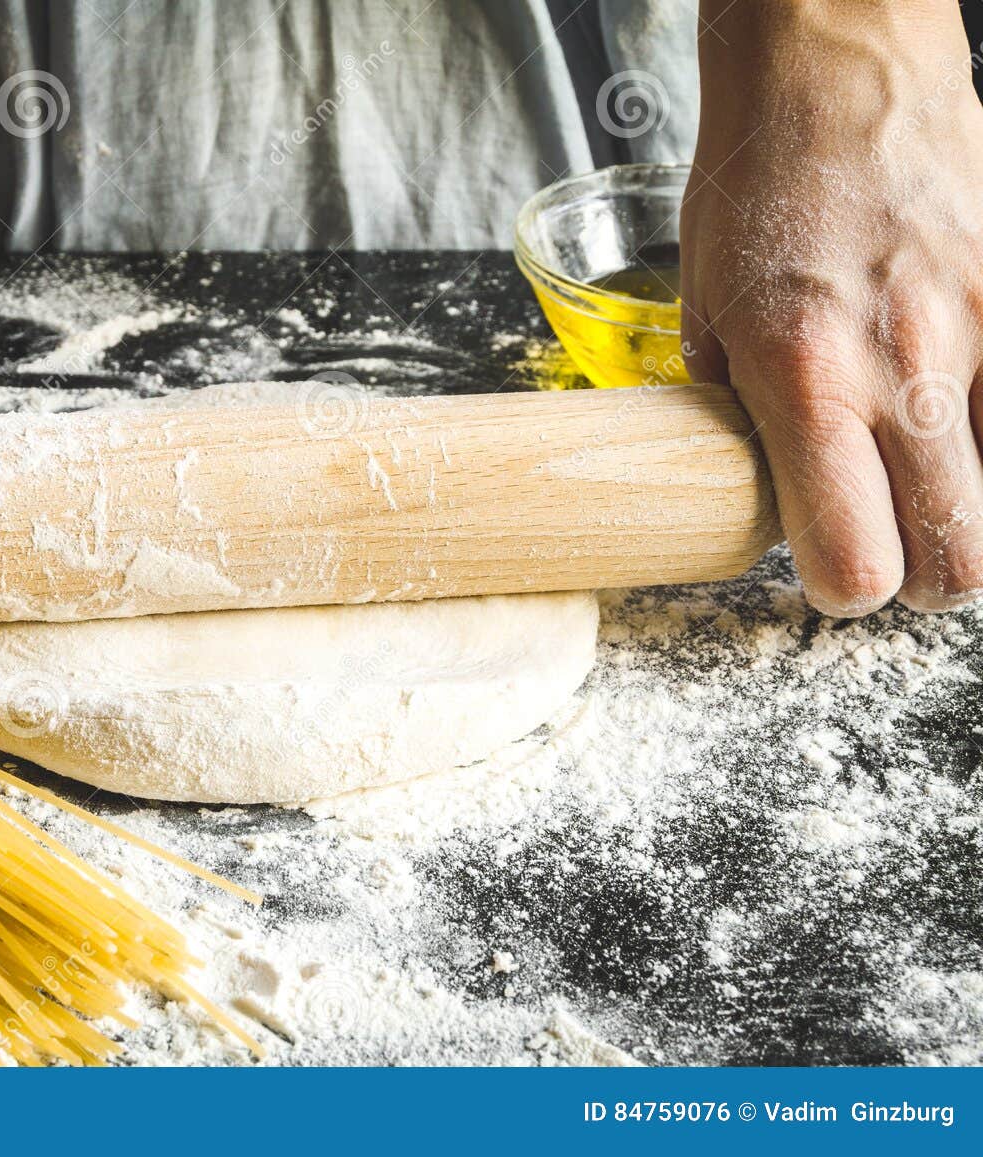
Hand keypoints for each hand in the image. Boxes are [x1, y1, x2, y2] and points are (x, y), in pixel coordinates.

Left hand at [682, 0, 982, 615]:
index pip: (858, 559)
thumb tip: (768, 488)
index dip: (843, 587)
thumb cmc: (755, 187)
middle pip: (961, 556)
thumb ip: (739, 418)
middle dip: (923, 575)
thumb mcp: (703, 317)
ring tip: (924, 480)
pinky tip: (960, 418)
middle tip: (891, 546)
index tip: (830, 572)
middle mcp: (906, 364)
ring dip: (967, 511)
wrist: (836, 71)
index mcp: (804, 377)